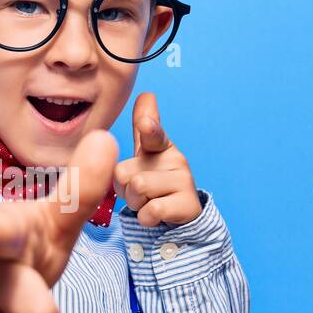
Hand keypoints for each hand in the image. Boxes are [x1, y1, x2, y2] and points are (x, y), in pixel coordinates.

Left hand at [113, 92, 201, 226]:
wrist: (180, 215)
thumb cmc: (156, 182)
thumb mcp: (147, 155)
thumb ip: (143, 128)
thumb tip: (147, 94)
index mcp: (161, 145)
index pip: (153, 134)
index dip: (149, 128)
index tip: (146, 123)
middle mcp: (175, 159)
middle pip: (124, 172)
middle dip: (125, 189)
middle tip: (141, 192)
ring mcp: (184, 181)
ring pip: (137, 190)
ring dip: (136, 203)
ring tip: (150, 202)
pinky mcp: (188, 205)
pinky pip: (150, 211)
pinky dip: (146, 218)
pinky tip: (158, 215)